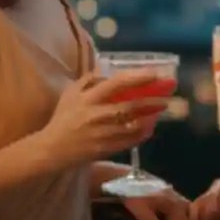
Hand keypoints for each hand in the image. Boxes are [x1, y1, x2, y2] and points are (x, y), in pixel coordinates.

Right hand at [39, 71, 166, 166]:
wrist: (52, 149)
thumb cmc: (63, 118)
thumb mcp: (70, 93)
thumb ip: (88, 80)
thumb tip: (107, 70)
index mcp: (89, 98)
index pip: (117, 84)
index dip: (137, 78)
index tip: (154, 74)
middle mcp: (98, 115)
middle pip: (131, 106)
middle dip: (152, 100)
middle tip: (167, 95)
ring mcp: (103, 134)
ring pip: (133, 125)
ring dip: (150, 117)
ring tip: (161, 110)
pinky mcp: (106, 149)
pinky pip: (130, 141)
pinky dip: (142, 134)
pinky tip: (149, 127)